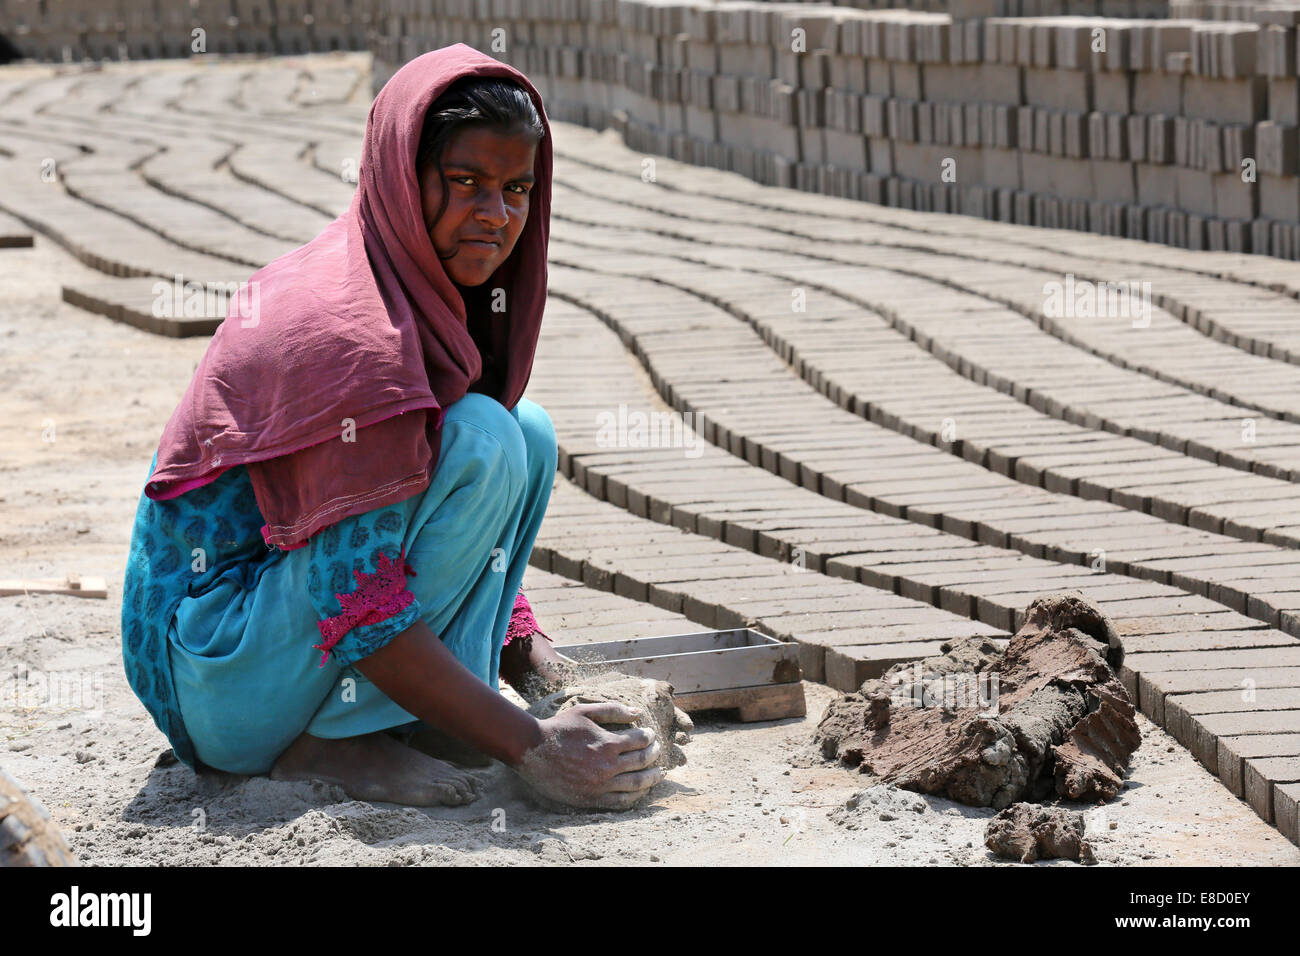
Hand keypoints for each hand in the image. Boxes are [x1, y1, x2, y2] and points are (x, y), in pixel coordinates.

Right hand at [514, 702, 664, 809]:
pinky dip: (635, 797)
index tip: (650, 734)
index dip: (649, 737)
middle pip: (642, 762)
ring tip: (658, 773)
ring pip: (636, 784)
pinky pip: (620, 802)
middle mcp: (607, 766)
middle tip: (657, 751)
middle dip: (653, 755)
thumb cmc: (558, 728)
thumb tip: (638, 713)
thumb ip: (613, 710)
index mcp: (607, 743)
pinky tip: (641, 791)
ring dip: (651, 778)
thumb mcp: (585, 711)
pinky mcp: (591, 799)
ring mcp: (599, 785)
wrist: (531, 751)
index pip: (640, 741)